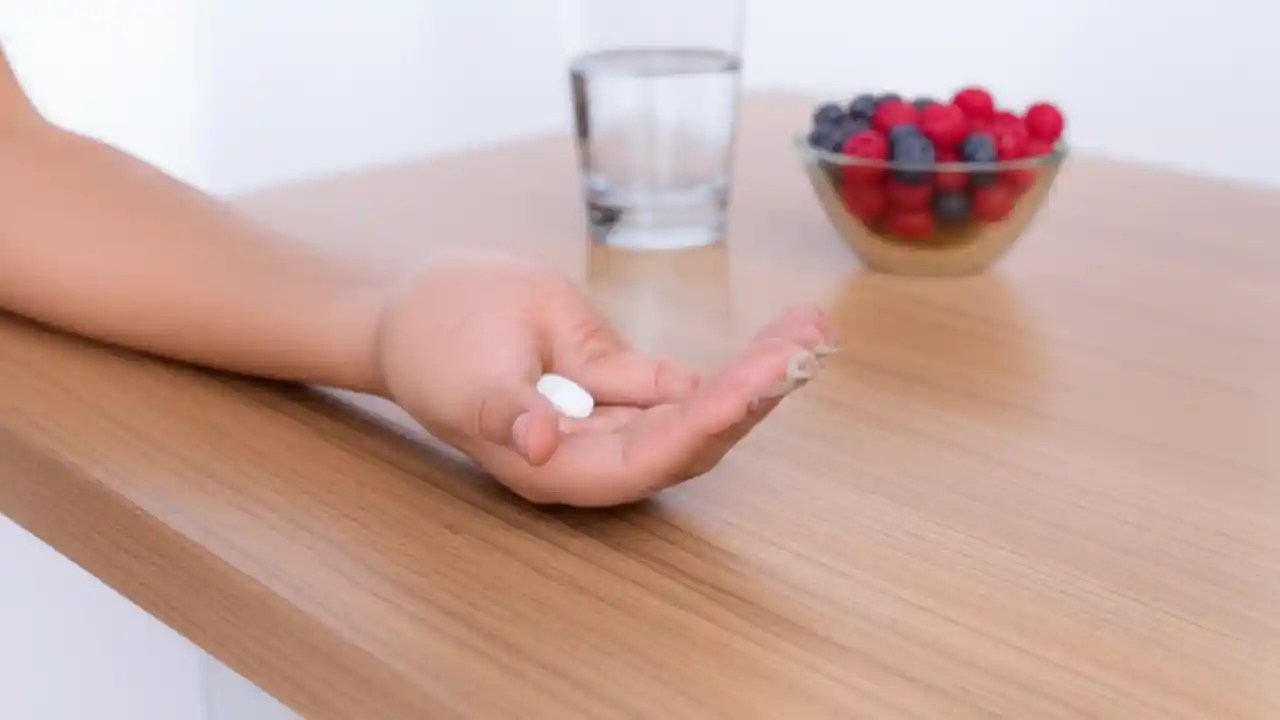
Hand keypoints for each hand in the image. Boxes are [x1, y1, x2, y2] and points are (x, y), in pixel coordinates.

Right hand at [376, 254, 834, 506]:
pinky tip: (780, 336)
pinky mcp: (623, 391)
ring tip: (811, 329)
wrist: (413, 313)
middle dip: (752, 396)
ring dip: (757, 376)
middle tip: (807, 343)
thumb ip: (503, 411)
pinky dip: (731, 362)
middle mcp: (593, 458)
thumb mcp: (463, 373)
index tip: (757, 382)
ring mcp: (613, 425)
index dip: (704, 424)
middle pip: (689, 440)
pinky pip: (686, 385)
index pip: (645, 457)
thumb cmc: (433, 339)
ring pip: (699, 413)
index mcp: (554, 466)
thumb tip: (537, 441)